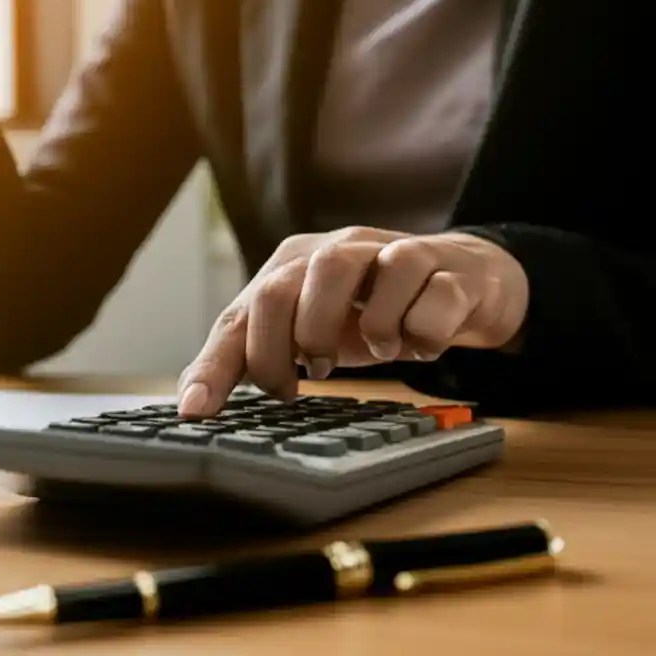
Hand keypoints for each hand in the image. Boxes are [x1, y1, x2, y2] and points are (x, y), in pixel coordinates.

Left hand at [176, 227, 529, 415]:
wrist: (464, 280)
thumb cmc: (371, 311)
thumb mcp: (311, 332)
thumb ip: (255, 355)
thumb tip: (195, 401)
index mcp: (292, 265)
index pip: (238, 315)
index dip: (216, 366)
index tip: (198, 411)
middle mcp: (334, 248)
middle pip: (281, 288)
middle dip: (283, 347)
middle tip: (310, 376)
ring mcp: (390, 250)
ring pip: (345, 267)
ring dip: (348, 326)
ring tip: (370, 354)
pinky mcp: (446, 266)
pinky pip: (429, 290)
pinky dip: (423, 330)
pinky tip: (420, 345)